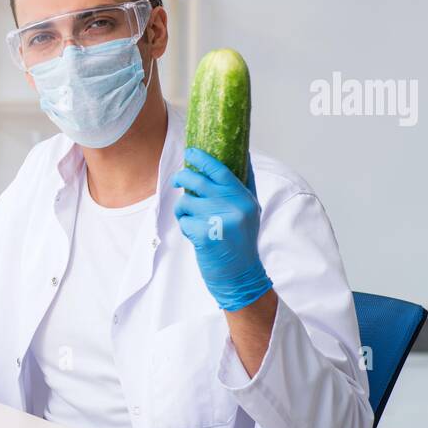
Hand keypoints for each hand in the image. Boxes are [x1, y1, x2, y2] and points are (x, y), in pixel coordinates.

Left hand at [171, 148, 272, 311]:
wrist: (240, 276)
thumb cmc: (241, 242)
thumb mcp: (250, 212)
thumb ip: (243, 187)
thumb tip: (242, 156)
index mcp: (244, 198)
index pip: (221, 171)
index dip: (203, 159)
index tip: (190, 152)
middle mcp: (234, 207)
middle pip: (198, 182)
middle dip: (183, 178)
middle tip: (177, 180)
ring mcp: (219, 220)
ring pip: (187, 202)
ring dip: (184, 210)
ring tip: (193, 220)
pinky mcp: (205, 235)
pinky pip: (184, 221)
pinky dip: (186, 227)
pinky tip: (197, 237)